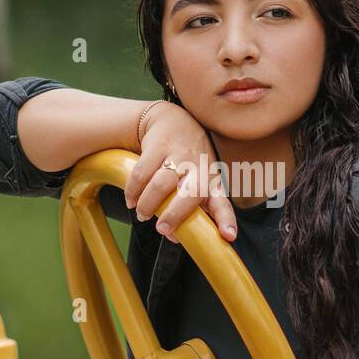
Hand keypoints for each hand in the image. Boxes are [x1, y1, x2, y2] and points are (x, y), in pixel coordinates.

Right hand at [124, 102, 236, 244]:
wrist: (171, 119)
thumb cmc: (187, 160)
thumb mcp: (197, 181)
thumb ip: (188, 210)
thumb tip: (173, 238)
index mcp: (212, 181)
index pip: (222, 203)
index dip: (226, 220)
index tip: (228, 236)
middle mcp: (199, 167)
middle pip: (190, 194)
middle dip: (175, 215)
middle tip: (161, 228)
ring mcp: (180, 154)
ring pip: (161, 184)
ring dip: (148, 204)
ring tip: (142, 214)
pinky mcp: (159, 145)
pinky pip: (141, 173)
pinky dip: (133, 190)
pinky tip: (131, 200)